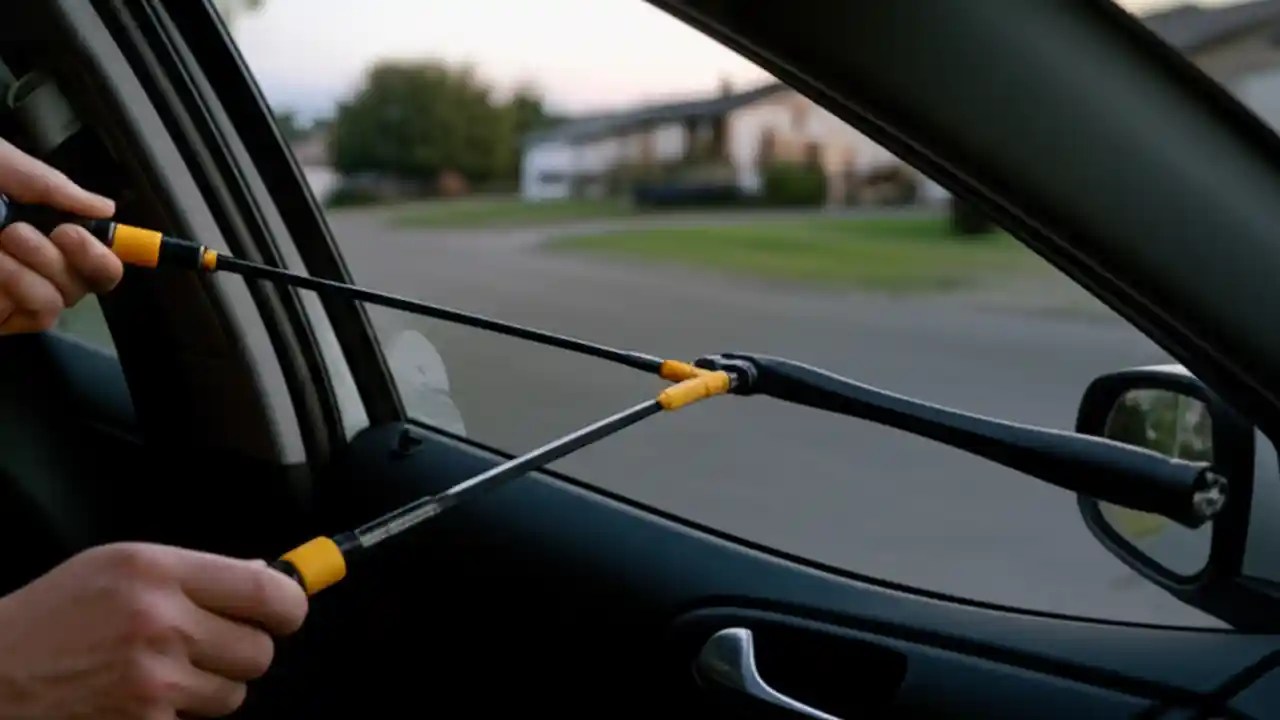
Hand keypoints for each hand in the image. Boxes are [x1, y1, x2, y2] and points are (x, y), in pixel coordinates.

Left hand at [0, 139, 122, 334]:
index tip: (105, 234)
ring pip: (61, 301)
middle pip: (88, 282)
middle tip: (54, 229)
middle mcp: (23, 262)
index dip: (115, 250)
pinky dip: (22, 288)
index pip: (90, 250)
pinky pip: (34, 315)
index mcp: (30, 224)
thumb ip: (50, 185)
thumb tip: (106, 208)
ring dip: (43, 269)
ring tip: (4, 239)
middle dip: (82, 255)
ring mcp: (4, 293)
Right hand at [0, 542, 308, 718]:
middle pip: (260, 651)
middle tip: (205, 648)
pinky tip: (134, 702)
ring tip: (157, 675)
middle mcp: (159, 623)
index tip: (285, 613)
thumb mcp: (118, 568)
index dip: (289, 607)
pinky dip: (173, 719)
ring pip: (232, 695)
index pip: (268, 592)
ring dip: (207, 690)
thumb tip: (266, 574)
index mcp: (158, 571)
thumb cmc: (53, 617)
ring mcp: (151, 682)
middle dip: (240, 653)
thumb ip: (194, 572)